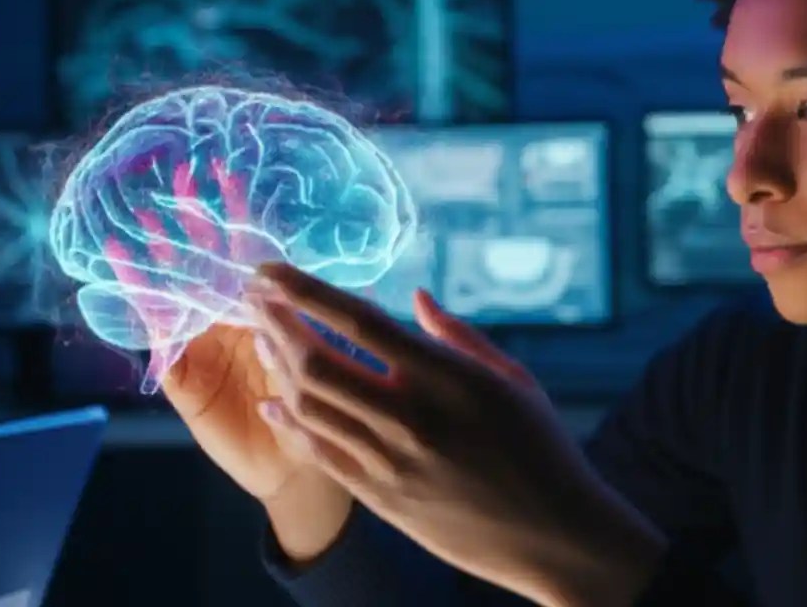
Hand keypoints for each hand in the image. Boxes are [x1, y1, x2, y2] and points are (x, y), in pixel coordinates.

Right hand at [102, 159, 351, 562]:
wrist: (301, 469)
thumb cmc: (324, 412)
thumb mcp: (326, 357)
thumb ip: (315, 319)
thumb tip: (331, 275)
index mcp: (270, 311)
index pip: (252, 253)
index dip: (240, 216)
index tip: (228, 172)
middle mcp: (234, 321)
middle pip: (210, 262)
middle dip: (196, 220)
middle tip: (181, 174)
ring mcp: (206, 345)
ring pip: (180, 289)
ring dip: (164, 252)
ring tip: (144, 213)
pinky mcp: (182, 375)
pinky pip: (158, 332)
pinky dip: (140, 296)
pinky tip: (122, 262)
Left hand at [246, 264, 665, 606]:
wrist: (553, 534)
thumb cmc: (543, 448)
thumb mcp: (513, 380)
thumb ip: (458, 336)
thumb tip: (416, 297)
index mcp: (448, 378)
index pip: (360, 322)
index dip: (305, 292)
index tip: (271, 271)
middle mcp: (412, 418)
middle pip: (318, 362)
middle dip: (274, 322)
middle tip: (252, 297)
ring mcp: (392, 463)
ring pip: (310, 407)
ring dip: (276, 365)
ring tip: (260, 336)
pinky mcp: (382, 499)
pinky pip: (320, 454)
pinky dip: (291, 423)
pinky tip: (276, 401)